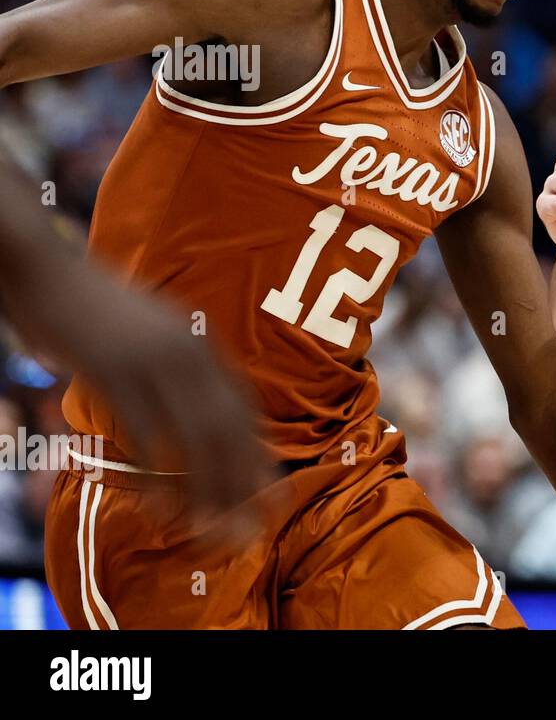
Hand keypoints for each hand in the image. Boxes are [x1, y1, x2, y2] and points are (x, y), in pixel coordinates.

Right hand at [9, 249, 275, 535]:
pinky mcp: (115, 375)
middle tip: (248, 525)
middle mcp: (189, 353)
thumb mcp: (154, 329)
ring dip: (208, 487)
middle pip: (229, 427)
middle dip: (243, 480)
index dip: (256, 451)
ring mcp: (154, 364)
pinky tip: (160, 506)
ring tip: (210, 526)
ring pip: (197, 436)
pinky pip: (147, 434)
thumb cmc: (94, 307)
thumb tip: (198, 404)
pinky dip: (157, 475)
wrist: (47, 273)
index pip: (244, 406)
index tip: (265, 489)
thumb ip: (179, 363)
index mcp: (200, 343)